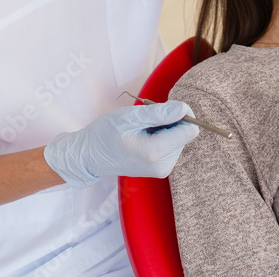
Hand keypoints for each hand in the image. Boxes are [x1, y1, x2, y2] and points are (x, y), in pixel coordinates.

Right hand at [44, 101, 199, 186]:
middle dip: (170, 121)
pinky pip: (171, 146)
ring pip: (178, 139)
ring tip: (141, 130)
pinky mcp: (160, 169)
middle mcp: (163, 165)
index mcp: (155, 152)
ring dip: (164, 129)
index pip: (190, 130)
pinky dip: (161, 137)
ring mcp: (162, 169)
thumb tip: (184, 109)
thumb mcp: (130, 117)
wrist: (89, 156)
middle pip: (184, 134)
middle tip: (145, 120)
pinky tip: (143, 137)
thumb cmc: (105, 133)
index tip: (164, 108)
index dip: (181, 113)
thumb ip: (159, 113)